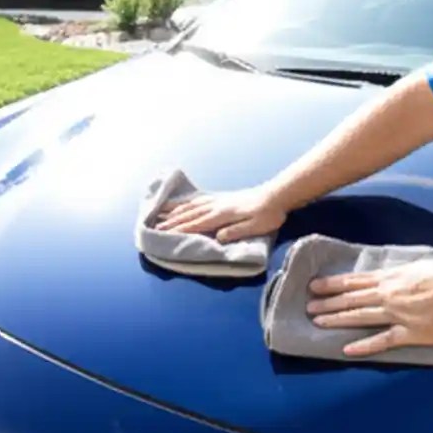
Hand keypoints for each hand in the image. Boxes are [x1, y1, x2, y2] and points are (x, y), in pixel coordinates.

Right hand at [154, 186, 287, 242]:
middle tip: (156, 227)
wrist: (277, 195)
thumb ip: (235, 232)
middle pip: (190, 214)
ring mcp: (219, 200)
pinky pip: (199, 199)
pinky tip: (182, 204)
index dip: (180, 230)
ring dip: (176, 211)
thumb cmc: (268, 214)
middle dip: (172, 221)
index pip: (197, 224)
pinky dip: (187, 202)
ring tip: (161, 215)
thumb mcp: (255, 227)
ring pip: (192, 205)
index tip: (164, 234)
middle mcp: (217, 205)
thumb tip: (218, 238)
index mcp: (223, 214)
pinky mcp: (222, 198)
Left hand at [305, 259, 432, 356]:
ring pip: (360, 317)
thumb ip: (400, 273)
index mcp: (392, 277)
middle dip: (328, 302)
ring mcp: (398, 315)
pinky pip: (382, 341)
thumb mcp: (420, 266)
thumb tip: (387, 275)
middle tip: (308, 306)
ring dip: (337, 319)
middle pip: (352, 299)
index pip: (356, 281)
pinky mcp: (410, 334)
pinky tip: (346, 349)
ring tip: (317, 322)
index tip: (315, 285)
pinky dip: (364, 345)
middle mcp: (389, 295)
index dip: (333, 284)